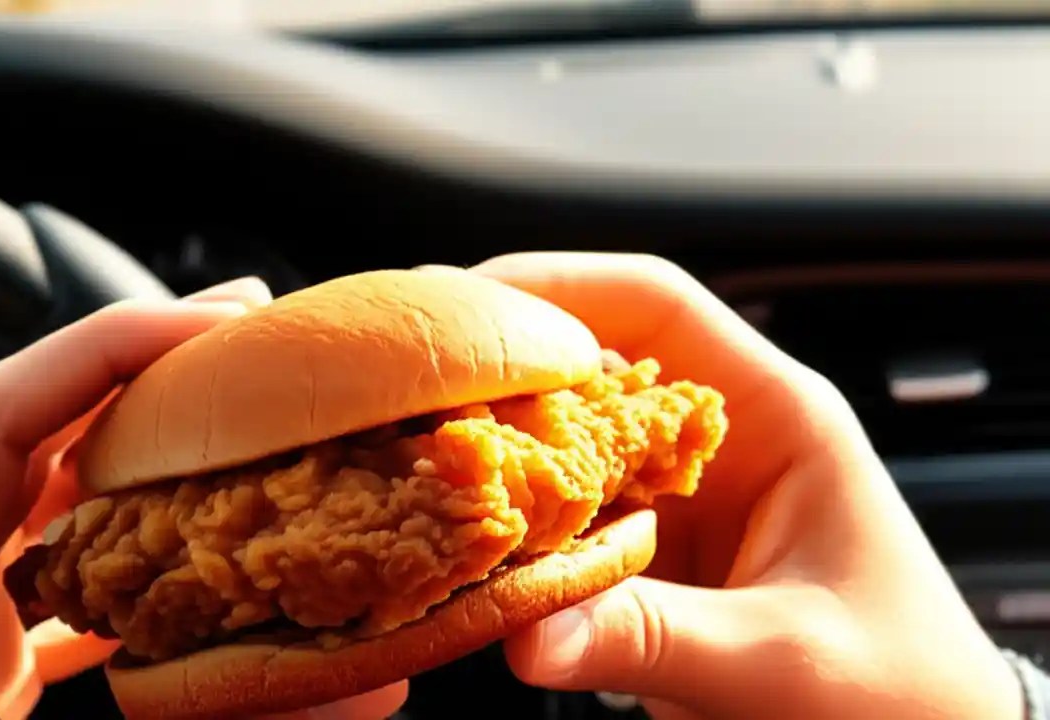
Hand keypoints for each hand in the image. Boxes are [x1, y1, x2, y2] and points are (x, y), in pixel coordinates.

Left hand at [0, 277, 406, 719]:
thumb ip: (229, 718)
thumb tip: (375, 691)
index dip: (113, 349)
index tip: (227, 328)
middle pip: (18, 428)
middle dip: (141, 370)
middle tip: (253, 336)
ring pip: (28, 484)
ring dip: (132, 441)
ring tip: (231, 414)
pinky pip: (35, 551)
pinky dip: (117, 523)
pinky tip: (186, 539)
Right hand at [462, 253, 1021, 719]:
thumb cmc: (898, 691)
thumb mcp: (784, 661)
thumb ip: (656, 638)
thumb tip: (529, 635)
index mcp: (777, 417)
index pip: (656, 305)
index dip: (556, 286)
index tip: (465, 306)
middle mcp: (715, 441)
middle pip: (590, 360)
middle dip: (497, 363)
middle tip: (404, 379)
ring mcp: (675, 496)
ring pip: (565, 435)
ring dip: (493, 440)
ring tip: (406, 447)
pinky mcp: (646, 554)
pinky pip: (560, 511)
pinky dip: (506, 513)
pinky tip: (452, 525)